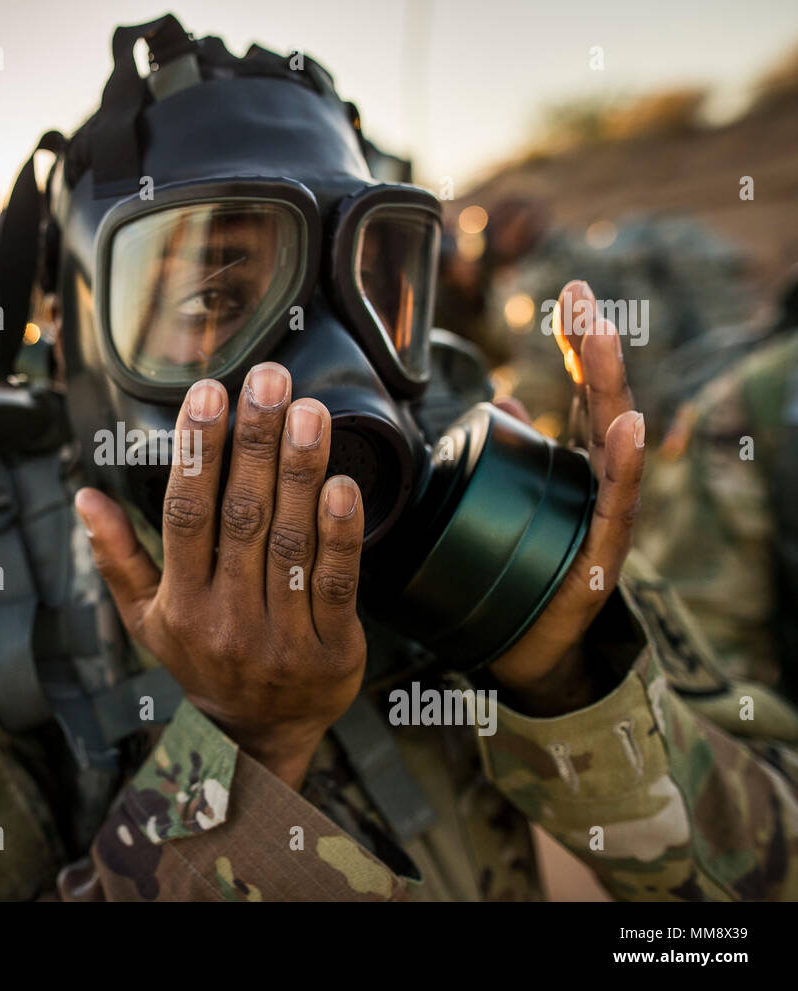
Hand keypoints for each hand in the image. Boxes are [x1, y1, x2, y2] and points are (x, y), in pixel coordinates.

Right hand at [75, 363, 367, 789]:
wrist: (261, 734)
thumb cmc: (201, 660)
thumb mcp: (147, 618)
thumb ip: (118, 557)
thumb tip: (83, 496)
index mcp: (180, 604)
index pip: (185, 514)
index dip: (197, 451)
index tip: (208, 394)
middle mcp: (227, 618)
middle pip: (240, 516)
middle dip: (254, 441)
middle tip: (268, 379)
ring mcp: (282, 635)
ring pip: (290, 540)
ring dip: (300, 471)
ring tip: (308, 410)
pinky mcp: (332, 648)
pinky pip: (335, 581)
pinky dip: (341, 531)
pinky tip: (342, 482)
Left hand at [488, 280, 645, 712]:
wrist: (529, 647)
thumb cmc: (520, 569)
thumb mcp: (507, 496)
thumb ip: (510, 446)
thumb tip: (503, 396)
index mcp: (577, 463)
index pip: (581, 391)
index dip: (577, 344)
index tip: (569, 296)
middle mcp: (599, 481)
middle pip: (601, 402)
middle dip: (593, 347)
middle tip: (580, 297)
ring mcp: (607, 514)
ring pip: (614, 440)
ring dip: (607, 386)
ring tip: (600, 338)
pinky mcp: (604, 554)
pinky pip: (617, 504)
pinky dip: (623, 464)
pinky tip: (630, 428)